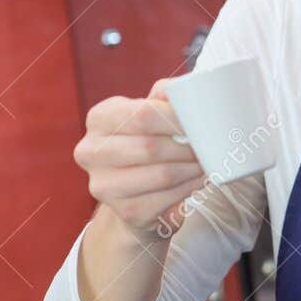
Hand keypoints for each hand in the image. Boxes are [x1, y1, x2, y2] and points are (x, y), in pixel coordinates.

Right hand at [74, 78, 207, 248]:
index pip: (143, 114)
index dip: (178, 119)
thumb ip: (165, 96)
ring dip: (193, 168)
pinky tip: (197, 180)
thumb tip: (185, 89)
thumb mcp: (152, 112)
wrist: (136, 190)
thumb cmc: (148, 141)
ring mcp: (103, 185)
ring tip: (207, 161)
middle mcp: (91, 152)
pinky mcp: (124, 211)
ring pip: (163, 174)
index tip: (202, 121)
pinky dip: (190, 188)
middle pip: (151, 147)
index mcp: (99, 118)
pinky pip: (168, 199)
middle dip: (188, 146)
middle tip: (210, 145)